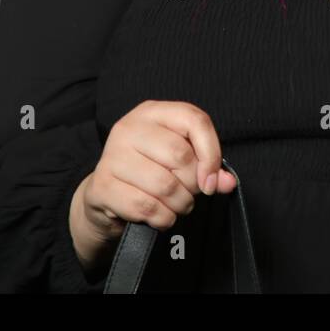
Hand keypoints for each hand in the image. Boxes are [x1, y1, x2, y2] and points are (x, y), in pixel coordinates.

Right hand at [69, 100, 237, 275]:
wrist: (106, 194)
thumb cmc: (149, 170)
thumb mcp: (179, 159)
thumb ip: (207, 165)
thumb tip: (227, 182)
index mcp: (152, 112)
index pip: (194, 120)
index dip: (211, 153)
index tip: (212, 180)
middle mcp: (129, 128)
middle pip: (180, 156)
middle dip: (193, 184)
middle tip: (188, 193)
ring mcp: (111, 155)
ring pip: (164, 185)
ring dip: (180, 204)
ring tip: (176, 205)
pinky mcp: (102, 185)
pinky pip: (146, 207)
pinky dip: (162, 218)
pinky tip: (160, 216)